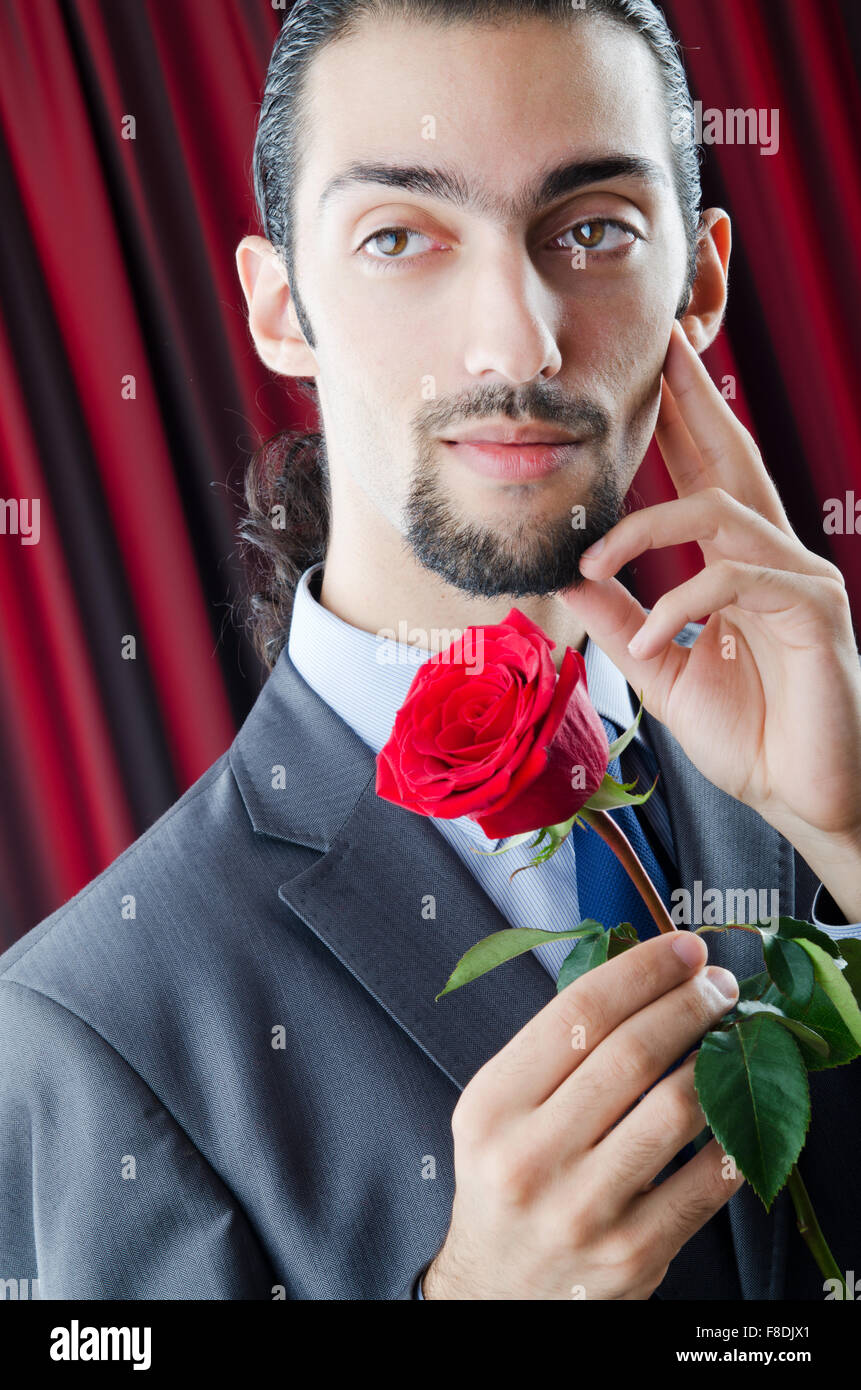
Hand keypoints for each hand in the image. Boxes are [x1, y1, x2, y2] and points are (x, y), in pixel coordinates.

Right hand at [423, 931, 742, 1299]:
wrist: (497, 1291)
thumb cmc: (506, 1181)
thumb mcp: (499, 1109)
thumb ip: (555, 1050)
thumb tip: (641, 978)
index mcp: (493, 1106)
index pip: (578, 1014)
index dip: (642, 971)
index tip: (683, 949)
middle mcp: (531, 1156)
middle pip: (632, 1053)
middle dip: (689, 1004)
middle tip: (720, 983)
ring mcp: (584, 1209)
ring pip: (675, 1109)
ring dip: (719, 1059)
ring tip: (733, 1034)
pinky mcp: (632, 1253)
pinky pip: (705, 1180)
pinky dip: (733, 1134)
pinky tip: (742, 1105)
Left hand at [565, 321, 860, 912]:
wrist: (802, 796)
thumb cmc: (747, 733)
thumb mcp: (660, 669)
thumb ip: (617, 616)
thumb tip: (562, 572)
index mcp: (740, 564)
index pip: (708, 474)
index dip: (682, 418)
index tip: (652, 367)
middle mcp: (774, 556)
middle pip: (734, 455)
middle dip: (695, 398)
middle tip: (662, 343)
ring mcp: (800, 578)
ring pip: (721, 512)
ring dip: (646, 528)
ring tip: (594, 560)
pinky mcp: (815, 611)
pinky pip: (737, 581)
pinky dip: (680, 607)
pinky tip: (649, 646)